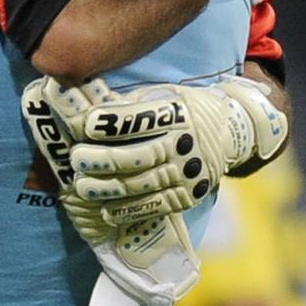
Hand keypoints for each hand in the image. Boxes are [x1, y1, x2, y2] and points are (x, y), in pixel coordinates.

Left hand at [64, 76, 287, 208]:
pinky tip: (105, 210)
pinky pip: (154, 206)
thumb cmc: (178, 108)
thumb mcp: (159, 95)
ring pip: (142, 185)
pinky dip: (127, 210)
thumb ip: (127, 105)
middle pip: (138, 156)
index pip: (140, 121)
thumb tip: (82, 110)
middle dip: (103, 160)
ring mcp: (189, 172)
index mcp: (177, 114)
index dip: (111, 124)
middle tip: (77, 159)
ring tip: (82, 187)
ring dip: (108, 189)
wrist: (228, 130)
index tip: (85, 126)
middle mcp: (185, 144)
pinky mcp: (189, 195)